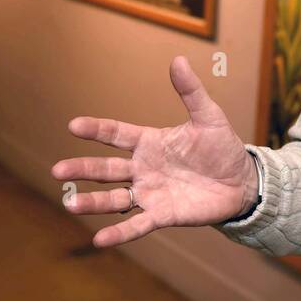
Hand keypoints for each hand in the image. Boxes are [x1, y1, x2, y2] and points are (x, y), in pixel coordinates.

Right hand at [52, 56, 257, 247]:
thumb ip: (190, 91)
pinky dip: (119, 233)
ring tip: (70, 205)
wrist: (242, 181)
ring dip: (92, 202)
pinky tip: (99, 240)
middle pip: (107, 168)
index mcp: (150, 142)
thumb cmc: (223, 147)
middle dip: (83, 169)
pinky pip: (137, 224)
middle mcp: (143, 168)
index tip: (74, 126)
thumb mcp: (208, 116)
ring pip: (114, 198)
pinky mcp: (163, 215)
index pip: (116, 134)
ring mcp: (150, 192)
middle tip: (58, 171)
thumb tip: (179, 60)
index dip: (96, 130)